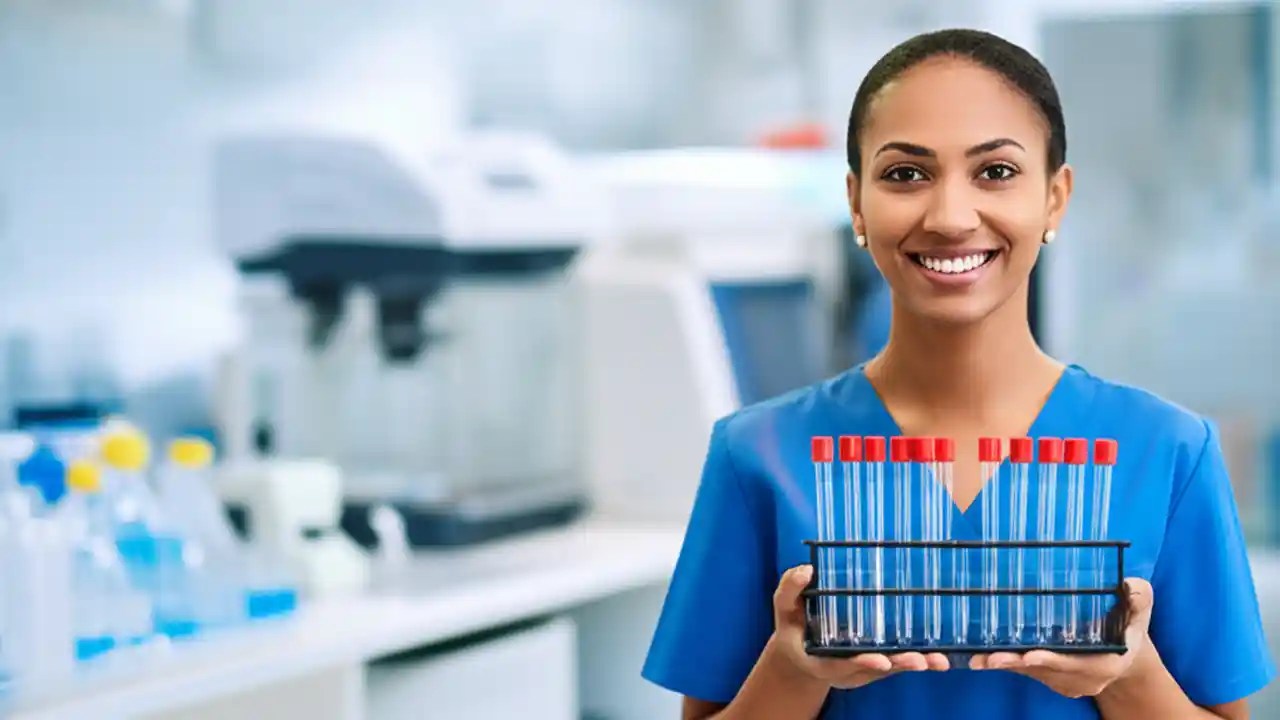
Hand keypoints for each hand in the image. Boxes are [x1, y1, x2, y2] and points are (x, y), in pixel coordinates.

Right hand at [769, 564, 948, 689]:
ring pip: (892, 668)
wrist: (801, 653)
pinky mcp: (878, 662)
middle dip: (899, 666)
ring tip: (939, 660)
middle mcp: (847, 669)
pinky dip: (920, 659)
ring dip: (916, 664)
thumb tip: (807, 570)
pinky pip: (899, 661)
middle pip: (875, 670)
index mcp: (822, 660)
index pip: (843, 664)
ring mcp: (864, 668)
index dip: (863, 662)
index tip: (881, 660)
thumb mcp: (784, 608)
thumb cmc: (793, 627)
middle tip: (920, 661)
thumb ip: (790, 590)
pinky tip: (941, 655)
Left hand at [970, 578, 1153, 697]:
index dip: (1054, 661)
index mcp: (1106, 663)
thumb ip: (1138, 598)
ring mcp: (1066, 681)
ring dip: (1006, 665)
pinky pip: (1026, 672)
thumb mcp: (1139, 608)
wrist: (1125, 651)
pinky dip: (1006, 664)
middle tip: (993, 657)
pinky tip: (980, 657)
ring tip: (979, 658)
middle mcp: (1084, 678)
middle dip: (1019, 664)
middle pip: (1048, 671)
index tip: (1032, 656)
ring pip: (1032, 673)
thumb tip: (1129, 586)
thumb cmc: (1130, 624)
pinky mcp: (1051, 678)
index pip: (1078, 665)